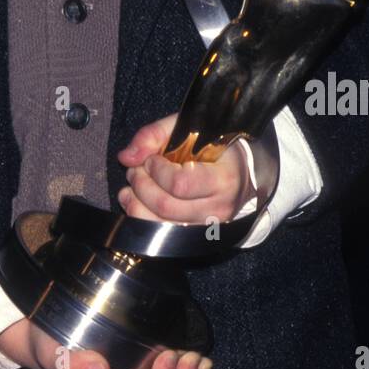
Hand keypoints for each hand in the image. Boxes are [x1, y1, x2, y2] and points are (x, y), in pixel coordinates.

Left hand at [116, 113, 254, 224]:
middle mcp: (217, 209)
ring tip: (134, 184)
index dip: (157, 171)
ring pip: (158, 227)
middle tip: (136, 169)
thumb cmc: (213, 149)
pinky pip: (158, 236)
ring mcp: (206, 229)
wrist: (241, 175)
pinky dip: (139, 218)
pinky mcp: (193, 240)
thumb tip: (127, 156)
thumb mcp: (188, 129)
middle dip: (141, 185)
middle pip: (166, 206)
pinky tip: (134, 201)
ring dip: (135, 203)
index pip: (180, 184)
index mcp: (223, 179)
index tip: (152, 159)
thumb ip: (155, 134)